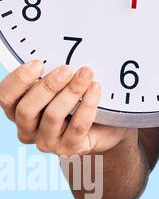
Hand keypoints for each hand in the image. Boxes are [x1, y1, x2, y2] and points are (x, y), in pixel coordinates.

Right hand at [0, 59, 125, 155]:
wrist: (108, 126)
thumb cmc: (79, 101)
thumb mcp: (62, 86)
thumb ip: (53, 74)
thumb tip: (60, 50)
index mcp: (18, 110)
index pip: (5, 97)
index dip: (18, 80)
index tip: (38, 62)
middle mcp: (27, 128)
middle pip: (27, 109)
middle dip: (47, 86)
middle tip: (67, 69)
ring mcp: (47, 141)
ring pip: (52, 116)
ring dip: (70, 92)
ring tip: (86, 74)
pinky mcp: (70, 148)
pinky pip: (78, 126)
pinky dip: (88, 105)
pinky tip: (96, 88)